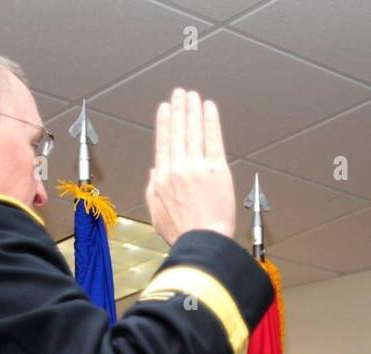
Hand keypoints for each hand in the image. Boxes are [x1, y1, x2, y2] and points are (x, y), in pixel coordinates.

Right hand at [146, 88, 234, 244]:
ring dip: (193, 110)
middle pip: (178, 131)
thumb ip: (153, 190)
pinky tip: (209, 108)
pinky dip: (211, 121)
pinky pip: (213, 138)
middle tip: (180, 94)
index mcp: (162, 179)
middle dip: (179, 109)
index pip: (163, 142)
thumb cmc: (183, 234)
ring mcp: (197, 167)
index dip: (164, 123)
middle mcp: (178, 168)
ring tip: (194, 96)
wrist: (203, 242)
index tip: (165, 109)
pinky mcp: (217, 170)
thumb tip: (154, 173)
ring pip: (194, 131)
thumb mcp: (156, 214)